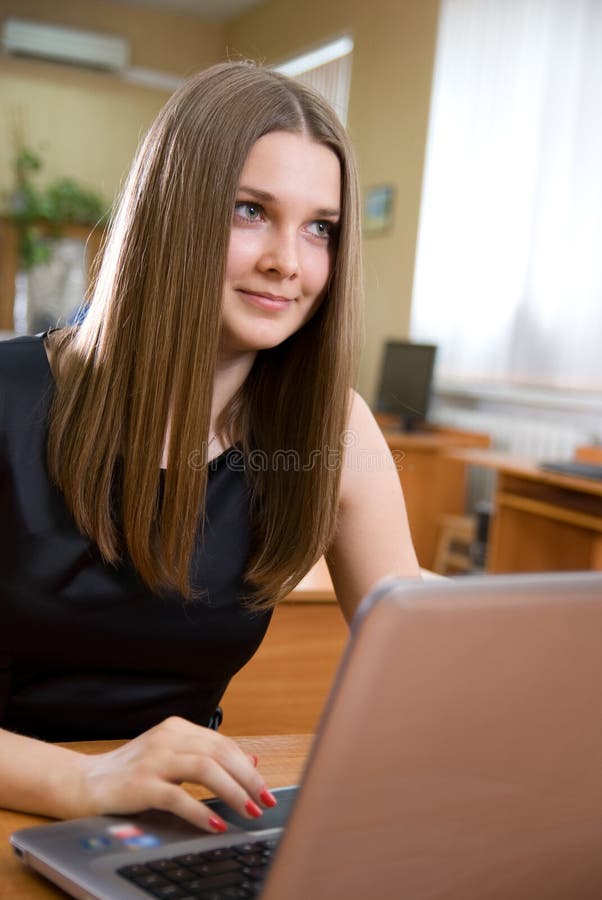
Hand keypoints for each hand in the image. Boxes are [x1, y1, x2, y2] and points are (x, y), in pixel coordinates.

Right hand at [73, 716, 275, 830]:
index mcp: (177, 728)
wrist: (84, 782)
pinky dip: (201, 811)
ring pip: (205, 769)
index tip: (265, 788)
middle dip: (248, 779)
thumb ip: (206, 755)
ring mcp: (153, 759)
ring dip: (233, 792)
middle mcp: (167, 738)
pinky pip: (178, 796)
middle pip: (220, 753)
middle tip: (265, 800)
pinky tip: (216, 824)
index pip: (223, 743)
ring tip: (248, 810)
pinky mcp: (140, 784)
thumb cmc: (130, 772)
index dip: (248, 766)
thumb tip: (250, 760)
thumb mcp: (171, 756)